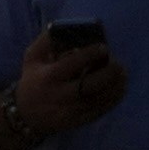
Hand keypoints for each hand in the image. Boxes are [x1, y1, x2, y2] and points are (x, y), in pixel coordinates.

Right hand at [9, 27, 129, 142]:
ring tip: (123, 76)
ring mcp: (68, 111)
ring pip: (95, 102)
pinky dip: (110, 102)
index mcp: (49, 76)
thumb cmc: (32, 79)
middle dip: (106, 75)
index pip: (72, 64)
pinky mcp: (76, 122)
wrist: (25, 114)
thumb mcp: (31, 56)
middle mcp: (59, 95)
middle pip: (87, 87)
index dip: (90, 55)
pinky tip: (119, 91)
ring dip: (113, 89)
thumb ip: (47, 40)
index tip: (104, 47)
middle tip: (119, 64)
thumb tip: (67, 27)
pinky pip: (96, 113)